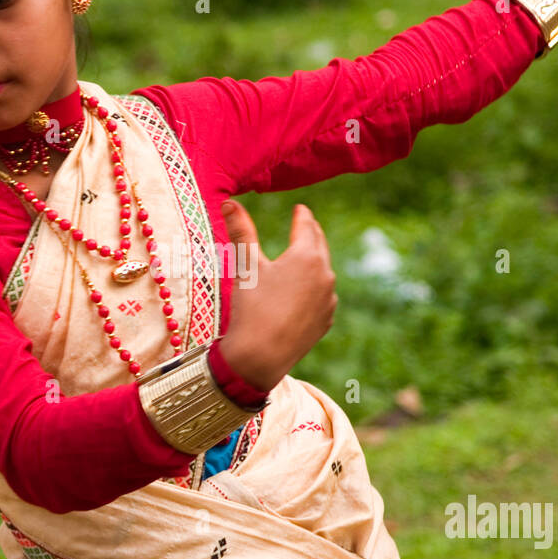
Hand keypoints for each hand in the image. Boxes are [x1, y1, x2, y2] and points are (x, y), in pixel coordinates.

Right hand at [217, 199, 337, 392]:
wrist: (260, 357)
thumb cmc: (251, 307)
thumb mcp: (245, 266)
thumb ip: (241, 231)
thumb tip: (229, 201)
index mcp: (307, 256)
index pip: (307, 226)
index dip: (302, 215)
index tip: (301, 209)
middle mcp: (325, 275)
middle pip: (320, 246)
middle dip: (312, 234)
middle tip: (307, 225)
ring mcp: (328, 300)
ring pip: (323, 272)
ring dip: (315, 261)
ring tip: (307, 257)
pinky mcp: (325, 320)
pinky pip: (322, 296)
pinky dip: (315, 287)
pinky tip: (306, 291)